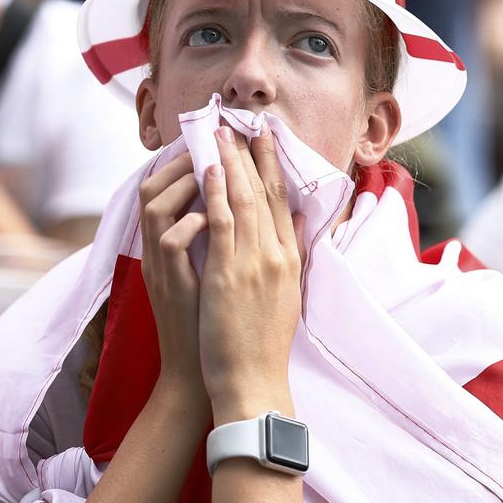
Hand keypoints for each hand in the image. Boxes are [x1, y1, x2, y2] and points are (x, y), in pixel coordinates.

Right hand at [138, 152, 209, 405]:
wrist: (200, 376)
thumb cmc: (213, 327)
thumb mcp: (213, 276)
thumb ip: (219, 243)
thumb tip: (246, 210)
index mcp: (167, 248)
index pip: (163, 190)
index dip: (183, 163)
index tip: (213, 145)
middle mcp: (156, 253)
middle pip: (151, 188)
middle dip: (182, 162)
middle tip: (213, 144)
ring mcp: (158, 268)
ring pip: (155, 207)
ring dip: (185, 185)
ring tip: (212, 171)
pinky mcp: (169, 286)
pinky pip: (170, 242)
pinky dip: (192, 223)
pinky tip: (215, 216)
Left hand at [198, 125, 303, 421]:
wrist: (254, 382)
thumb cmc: (261, 345)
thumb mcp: (285, 295)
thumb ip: (288, 255)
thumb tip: (292, 220)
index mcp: (290, 260)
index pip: (282, 202)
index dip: (273, 167)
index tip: (265, 138)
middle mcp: (277, 255)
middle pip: (267, 192)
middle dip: (255, 154)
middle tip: (246, 120)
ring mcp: (255, 262)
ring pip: (245, 199)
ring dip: (233, 161)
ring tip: (224, 131)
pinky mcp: (230, 273)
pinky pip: (223, 222)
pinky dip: (217, 191)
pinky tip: (210, 168)